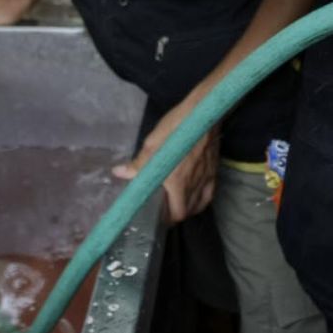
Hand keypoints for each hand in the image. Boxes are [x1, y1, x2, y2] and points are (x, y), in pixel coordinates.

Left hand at [113, 104, 220, 225]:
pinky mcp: (214, 172)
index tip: (155, 218)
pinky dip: (201, 201)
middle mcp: (193, 185)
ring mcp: (206, 179)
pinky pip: (209, 195)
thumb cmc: (176, 126)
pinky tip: (194, 197)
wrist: (204, 112)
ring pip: (198, 205)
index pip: (176, 213)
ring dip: (187, 210)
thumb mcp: (153, 142)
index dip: (166, 220)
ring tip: (176, 205)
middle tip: (163, 211)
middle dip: (174, 216)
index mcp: (177, 181)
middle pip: (186, 212)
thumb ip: (138, 164)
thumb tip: (119, 173)